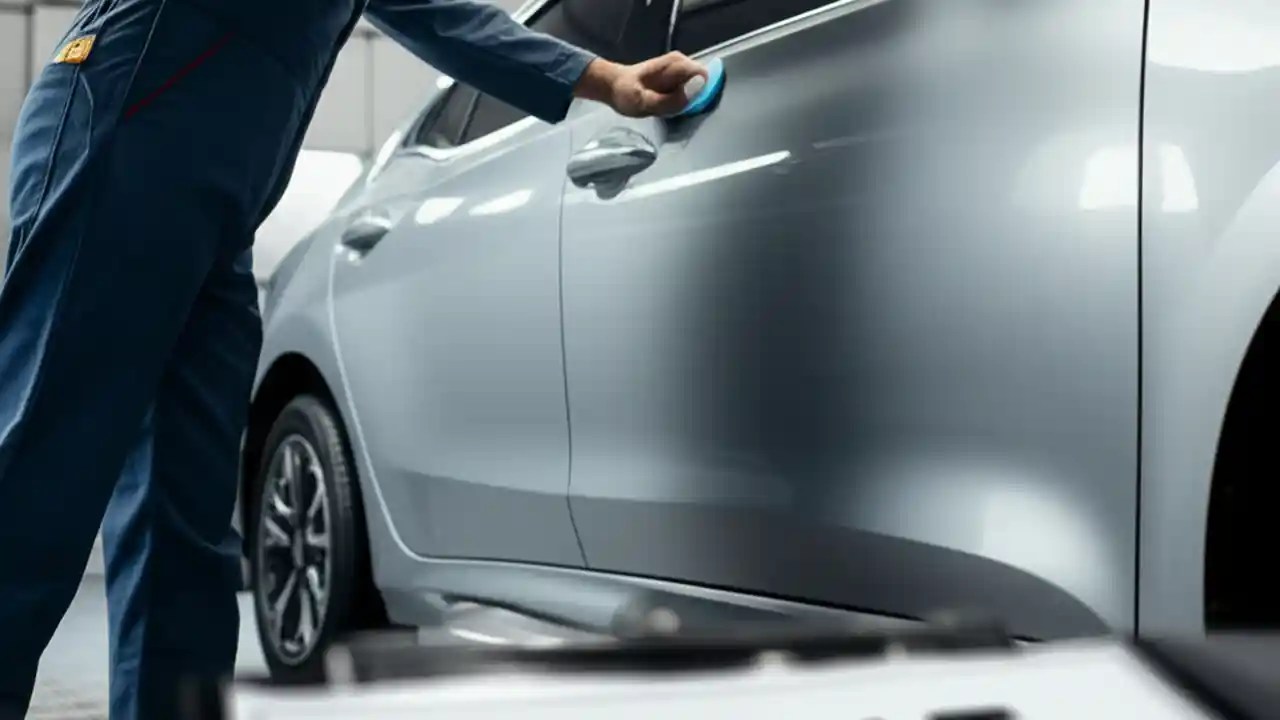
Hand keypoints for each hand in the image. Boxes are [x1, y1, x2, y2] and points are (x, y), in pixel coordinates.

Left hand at [574, 53, 708, 118]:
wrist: (613, 86)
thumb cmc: (626, 93)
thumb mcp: (645, 102)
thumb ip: (671, 99)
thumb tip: (698, 89)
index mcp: (677, 63)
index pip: (705, 78)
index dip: (701, 96)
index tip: (686, 109)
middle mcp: (683, 62)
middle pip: (703, 84)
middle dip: (693, 100)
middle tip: (672, 110)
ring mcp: (682, 70)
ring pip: (697, 89)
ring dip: (687, 102)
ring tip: (667, 108)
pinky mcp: (680, 78)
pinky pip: (690, 92)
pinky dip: (682, 101)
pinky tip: (667, 106)